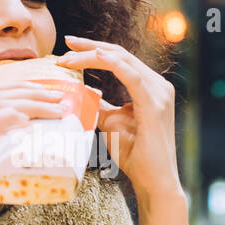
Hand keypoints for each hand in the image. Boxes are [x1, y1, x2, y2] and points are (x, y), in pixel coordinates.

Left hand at [57, 35, 180, 202]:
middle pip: (120, 54)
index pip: (119, 60)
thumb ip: (100, 106)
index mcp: (149, 87)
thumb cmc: (135, 155)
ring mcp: (159, 93)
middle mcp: (158, 85)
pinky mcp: (154, 103)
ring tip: (68, 57)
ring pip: (122, 60)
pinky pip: (131, 75)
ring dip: (92, 55)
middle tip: (65, 43)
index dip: (94, 51)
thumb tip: (81, 94)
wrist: (153, 181)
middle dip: (89, 47)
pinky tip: (94, 56)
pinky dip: (111, 63)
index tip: (69, 49)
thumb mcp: (111, 123)